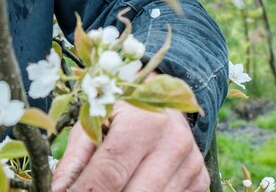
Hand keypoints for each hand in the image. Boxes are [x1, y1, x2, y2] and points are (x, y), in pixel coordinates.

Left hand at [52, 101, 209, 191]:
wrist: (164, 94)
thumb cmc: (119, 109)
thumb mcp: (92, 122)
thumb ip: (74, 160)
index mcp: (143, 122)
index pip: (108, 174)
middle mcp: (174, 143)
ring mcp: (192, 165)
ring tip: (108, 187)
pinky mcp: (201, 180)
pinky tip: (131, 184)